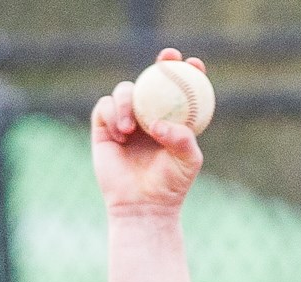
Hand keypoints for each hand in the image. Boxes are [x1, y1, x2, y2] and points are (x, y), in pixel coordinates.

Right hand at [91, 47, 205, 215]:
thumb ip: (182, 139)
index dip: (188, 73)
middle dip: (161, 64)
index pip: (182, 91)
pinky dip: (112, 116)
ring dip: (128, 103)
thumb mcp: (187, 162)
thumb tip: (160, 122)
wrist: (142, 204)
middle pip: (153, 80)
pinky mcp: (104, 126)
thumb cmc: (170, 185)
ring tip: (131, 129)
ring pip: (125, 91)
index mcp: (174, 120)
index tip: (196, 64)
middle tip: (167, 58)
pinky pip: (104, 107)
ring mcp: (127, 119)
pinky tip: (120, 136)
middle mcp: (150, 115)